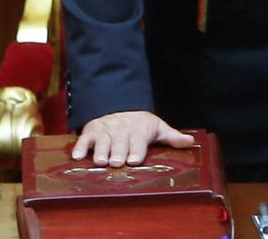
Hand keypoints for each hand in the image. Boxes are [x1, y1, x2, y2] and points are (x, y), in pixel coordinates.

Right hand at [72, 111, 194, 166]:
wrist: (118, 106)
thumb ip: (172, 137)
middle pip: (119, 142)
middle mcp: (121, 129)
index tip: (135, 160)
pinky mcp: (91, 131)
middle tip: (117, 162)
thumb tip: (190, 142)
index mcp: (138, 129)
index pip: (138, 140)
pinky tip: (77, 157)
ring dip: (100, 150)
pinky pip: (84, 139)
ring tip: (100, 161)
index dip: (136, 150)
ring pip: (102, 141)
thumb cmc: (140, 124)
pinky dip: (79, 147)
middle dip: (118, 151)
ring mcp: (105, 130)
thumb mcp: (157, 127)